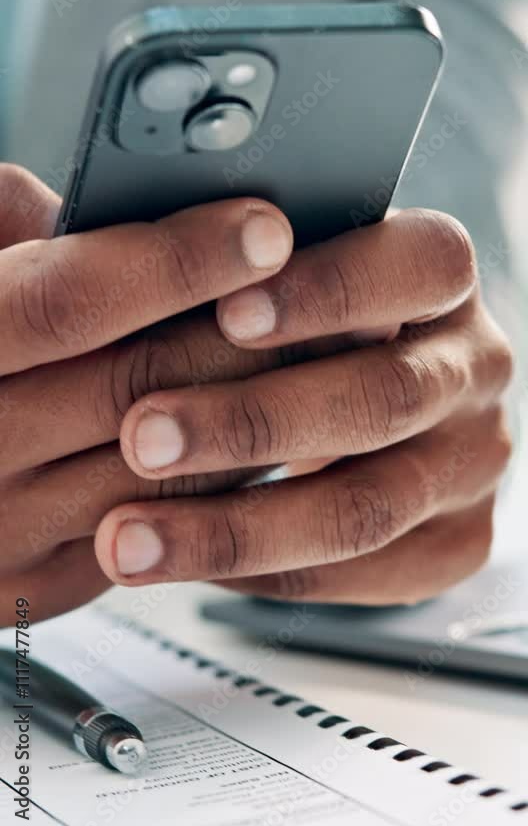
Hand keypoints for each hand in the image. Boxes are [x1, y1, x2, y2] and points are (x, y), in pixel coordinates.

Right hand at [0, 164, 294, 623]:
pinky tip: (270, 417)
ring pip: (171, 467)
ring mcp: (7, 532)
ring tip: (329, 349)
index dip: (175, 263)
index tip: (266, 228)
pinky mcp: (52, 579)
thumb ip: (19, 227)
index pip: (66, 303)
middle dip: (247, 333)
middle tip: (331, 291)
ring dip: (258, 404)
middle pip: (137, 389)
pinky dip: (233, 470)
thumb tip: (137, 208)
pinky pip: (171, 524)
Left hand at [95, 208, 512, 604]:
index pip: (419, 266)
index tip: (228, 311)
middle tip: (142, 435)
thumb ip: (237, 265)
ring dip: (238, 525)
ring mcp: (472, 461)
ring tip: (134, 534)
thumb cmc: (297, 327)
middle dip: (254, 421)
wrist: (355, 405)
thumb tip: (128, 251)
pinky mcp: (455, 541)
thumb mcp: (281, 274)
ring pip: (366, 506)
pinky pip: (366, 574)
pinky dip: (269, 573)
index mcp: (440, 280)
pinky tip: (192, 558)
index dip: (330, 291)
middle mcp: (472, 368)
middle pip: (386, 397)